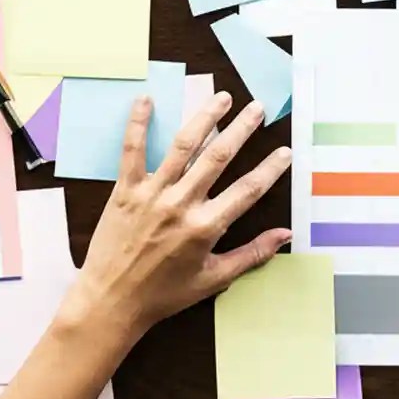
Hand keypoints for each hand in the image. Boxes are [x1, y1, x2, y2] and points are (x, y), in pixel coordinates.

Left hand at [61, 92, 292, 340]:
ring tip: (221, 97)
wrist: (112, 301)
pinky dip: (137, 123)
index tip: (284, 151)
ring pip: (182, 146)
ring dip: (204, 117)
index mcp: (205, 228)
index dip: (269, 169)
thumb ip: (252, 254)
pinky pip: (131, 150)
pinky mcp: (125, 191)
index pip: (247, 190)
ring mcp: (151, 194)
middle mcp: (180, 205)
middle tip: (257, 107)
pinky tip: (146, 99)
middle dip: (241, 129)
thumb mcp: (214, 279)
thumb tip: (285, 235)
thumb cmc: (165, 294)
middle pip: (218, 157)